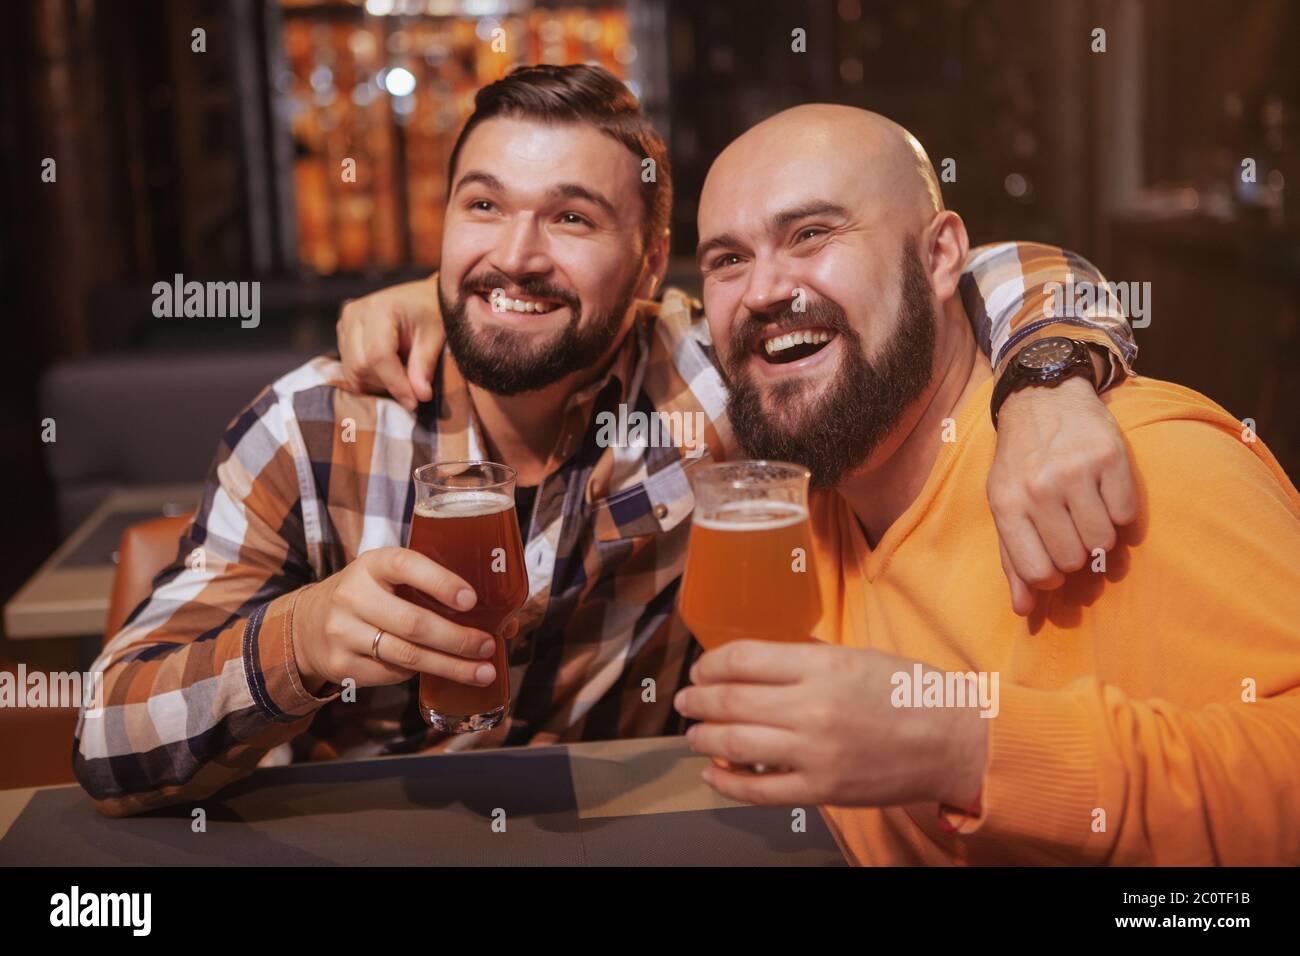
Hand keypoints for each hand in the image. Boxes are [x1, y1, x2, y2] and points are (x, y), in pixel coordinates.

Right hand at [292, 547, 514, 694]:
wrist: (308, 624)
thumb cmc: (373, 595)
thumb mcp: (393, 578)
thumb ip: (437, 589)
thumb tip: (505, 620)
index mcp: (373, 563)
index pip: (407, 565)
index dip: (440, 582)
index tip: (471, 599)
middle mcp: (353, 595)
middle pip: (413, 623)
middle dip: (458, 639)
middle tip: (488, 647)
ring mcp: (343, 632)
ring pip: (406, 656)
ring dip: (450, 666)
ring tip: (482, 672)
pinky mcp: (341, 666)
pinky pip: (392, 674)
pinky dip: (421, 674)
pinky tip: (440, 672)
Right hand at [336, 275, 444, 410]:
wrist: (421, 298)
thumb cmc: (432, 313)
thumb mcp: (435, 337)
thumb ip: (424, 365)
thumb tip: (419, 396)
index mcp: (378, 309)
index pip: (378, 355)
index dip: (396, 383)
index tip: (415, 401)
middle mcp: (354, 315)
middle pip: (360, 366)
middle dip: (387, 385)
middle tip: (412, 390)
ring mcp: (344, 325)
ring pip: (353, 372)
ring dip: (379, 384)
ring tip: (403, 376)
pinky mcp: (343, 336)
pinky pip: (350, 370)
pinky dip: (370, 379)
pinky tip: (390, 372)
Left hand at [672, 641, 987, 807]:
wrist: (953, 742)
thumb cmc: (908, 692)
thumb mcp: (856, 655)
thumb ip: (806, 655)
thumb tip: (758, 657)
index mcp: (821, 666)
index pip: (742, 659)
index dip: (711, 664)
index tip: (702, 668)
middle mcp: (812, 707)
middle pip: (729, 699)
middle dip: (697, 699)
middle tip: (686, 700)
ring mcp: (815, 752)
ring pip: (734, 742)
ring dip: (703, 737)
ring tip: (694, 733)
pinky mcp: (821, 790)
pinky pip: (758, 789)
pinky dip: (726, 781)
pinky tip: (714, 772)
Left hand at [988, 376, 1136, 614]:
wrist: (1042, 399)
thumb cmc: (1021, 462)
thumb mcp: (1005, 505)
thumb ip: (1013, 559)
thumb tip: (1024, 610)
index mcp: (1008, 504)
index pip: (1038, 572)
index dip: (1051, 578)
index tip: (1054, 564)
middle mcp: (1039, 488)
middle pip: (1074, 559)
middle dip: (1077, 554)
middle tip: (1071, 530)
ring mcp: (1075, 471)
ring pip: (1103, 541)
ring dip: (1100, 535)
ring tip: (1086, 511)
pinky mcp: (1110, 457)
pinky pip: (1126, 515)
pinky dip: (1119, 513)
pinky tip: (1103, 493)